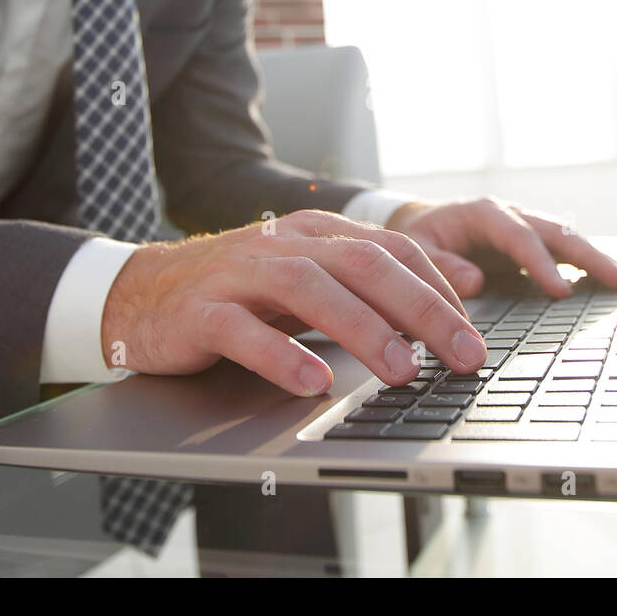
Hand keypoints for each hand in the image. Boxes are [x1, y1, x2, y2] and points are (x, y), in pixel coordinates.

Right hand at [101, 209, 484, 396]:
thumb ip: (380, 281)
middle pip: (364, 264)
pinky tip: (314, 383)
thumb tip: (465, 287)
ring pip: (309, 288)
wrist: (142, 293)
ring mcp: (240, 274)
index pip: (393, 250)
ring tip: (401, 369)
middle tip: (463, 355)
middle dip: (421, 310)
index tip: (474, 335)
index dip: (439, 290)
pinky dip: (282, 357)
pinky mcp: (200, 311)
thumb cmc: (242, 290)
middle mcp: (284, 244)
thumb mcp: (316, 276)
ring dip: (362, 328)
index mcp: (317, 232)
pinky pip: (243, 331)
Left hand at [385, 196, 616, 298]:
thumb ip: (442, 265)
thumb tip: (475, 283)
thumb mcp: (417, 250)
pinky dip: (589, 265)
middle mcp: (512, 215)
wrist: (421, 222)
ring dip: (598, 258)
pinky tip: (612, 280)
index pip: (520, 238)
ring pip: (568, 240)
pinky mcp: (533, 245)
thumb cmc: (418, 238)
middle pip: (557, 233)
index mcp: (484, 214)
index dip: (542, 264)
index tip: (562, 291)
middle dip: (590, 256)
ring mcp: (527, 228)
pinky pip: (565, 252)